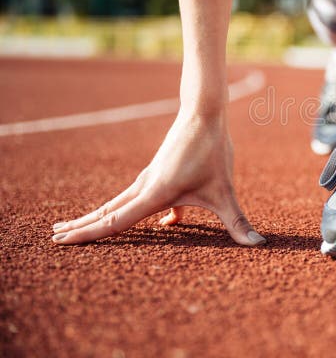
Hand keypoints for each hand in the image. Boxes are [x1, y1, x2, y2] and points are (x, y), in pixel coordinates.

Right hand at [51, 110, 264, 245]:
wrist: (205, 113)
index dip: (87, 233)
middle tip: (54, 236)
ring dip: (100, 215)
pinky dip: (134, 209)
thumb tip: (258, 244)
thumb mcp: (225, 192)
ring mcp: (150, 178)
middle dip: (82, 226)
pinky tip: (169, 223)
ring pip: (120, 202)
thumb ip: (238, 222)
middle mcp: (146, 186)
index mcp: (155, 194)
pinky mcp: (160, 172)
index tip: (60, 240)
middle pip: (108, 212)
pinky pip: (141, 196)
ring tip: (79, 226)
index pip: (115, 221)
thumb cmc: (213, 151)